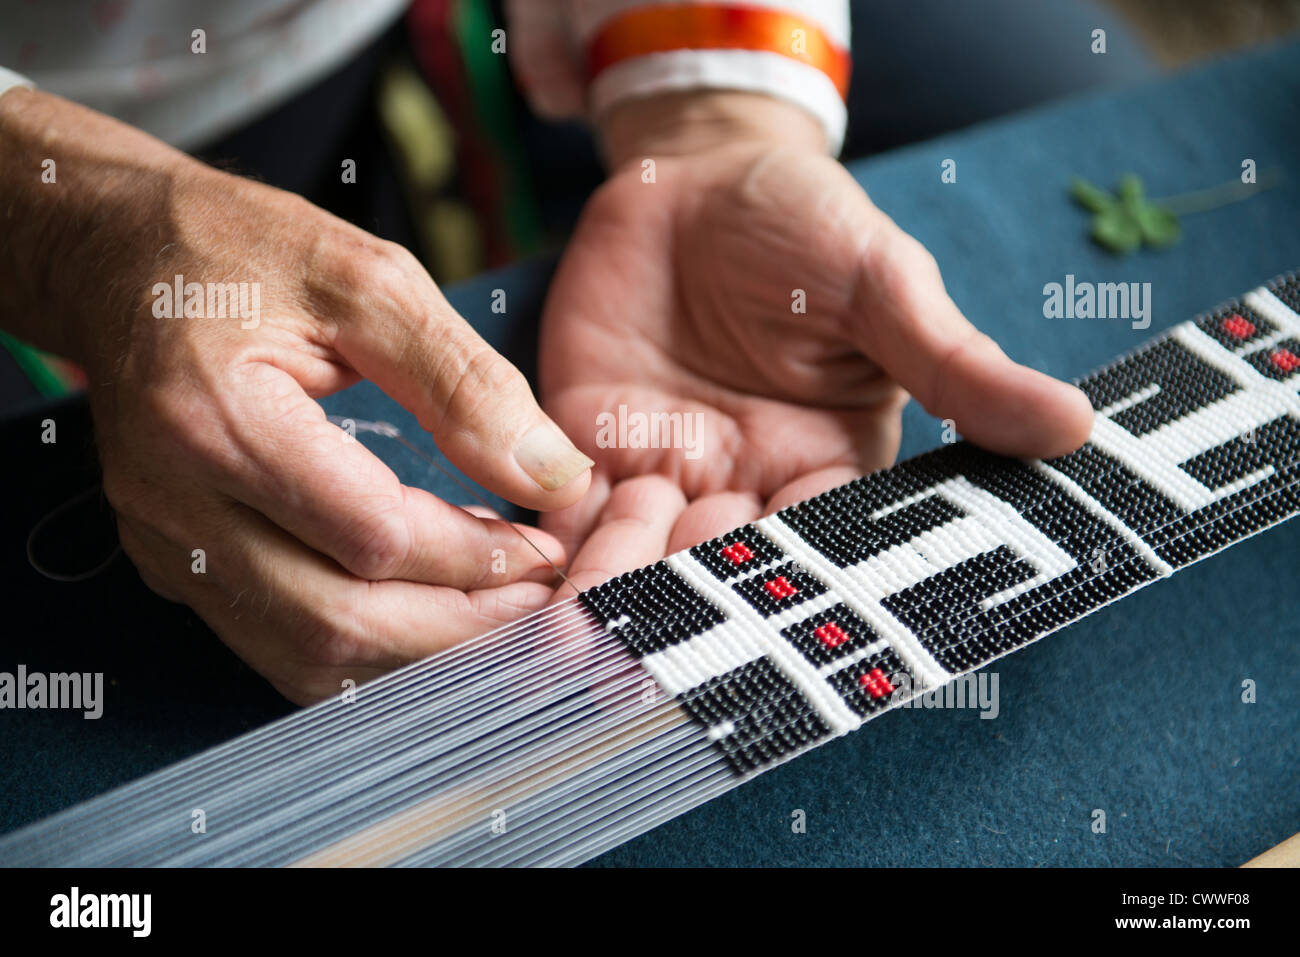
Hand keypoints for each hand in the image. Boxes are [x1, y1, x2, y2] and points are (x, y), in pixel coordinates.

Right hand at [0, 90, 592, 702]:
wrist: (117, 262)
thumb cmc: (241, 253)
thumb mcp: (369, 281)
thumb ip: (465, 382)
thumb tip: (553, 474)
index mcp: (219, 418)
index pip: (373, 538)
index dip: (475, 556)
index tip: (547, 542)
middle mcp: (175, 502)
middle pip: (339, 620)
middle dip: (461, 622)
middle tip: (539, 593)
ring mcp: (166, 545)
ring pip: (308, 656)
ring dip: (420, 651)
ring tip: (499, 608)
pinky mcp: (173, 566)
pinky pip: (279, 648)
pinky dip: (367, 649)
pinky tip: (428, 612)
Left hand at [540, 92, 1092, 589]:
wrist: (693, 178)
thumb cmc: (807, 224)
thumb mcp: (886, 287)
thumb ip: (955, 364)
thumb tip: (1075, 427)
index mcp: (827, 469)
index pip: (817, 552)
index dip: (794, 587)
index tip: (773, 621)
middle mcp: (744, 489)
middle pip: (718, 573)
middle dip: (690, 600)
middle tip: (658, 633)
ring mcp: (662, 474)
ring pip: (637, 557)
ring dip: (614, 581)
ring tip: (587, 604)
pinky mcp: (587, 447)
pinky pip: (567, 512)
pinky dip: (552, 543)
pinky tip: (532, 570)